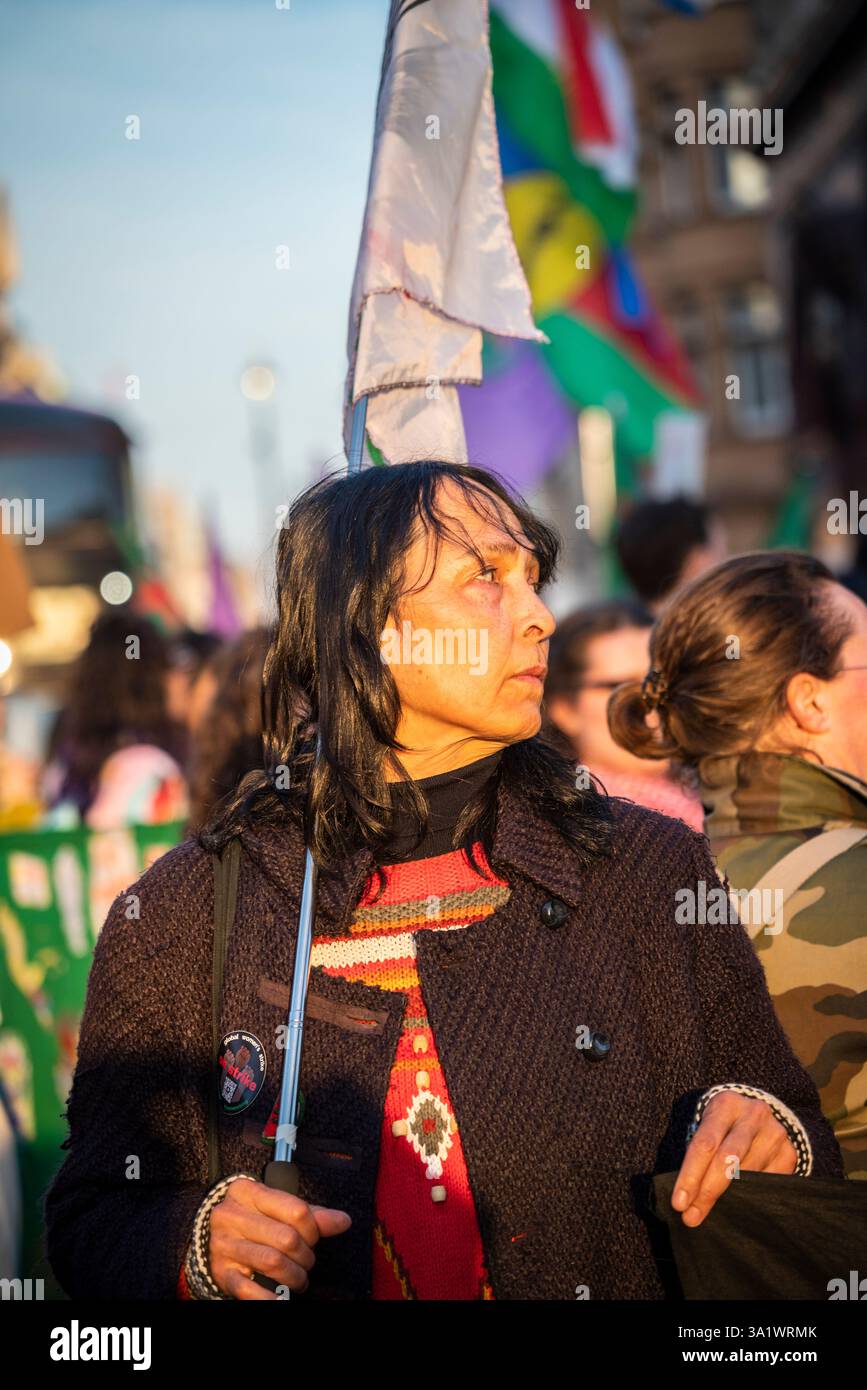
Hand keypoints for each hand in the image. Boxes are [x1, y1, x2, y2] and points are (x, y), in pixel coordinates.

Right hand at [208, 1176, 351, 1298]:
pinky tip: (281, 1299)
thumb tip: (343, 1221)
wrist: (214, 1236)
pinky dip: (269, 1298)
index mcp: (248, 1192)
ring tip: (299, 1280)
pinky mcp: (222, 1272)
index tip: (313, 1239)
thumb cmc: (255, 1219)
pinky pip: (248, 1289)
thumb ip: (311, 1214)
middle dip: (305, 1256)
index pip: (296, 1210)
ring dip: (294, 1277)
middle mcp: (231, 1216)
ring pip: (273, 1262)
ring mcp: (224, 1245)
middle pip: (286, 1238)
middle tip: (307, 1263)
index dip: (313, 1230)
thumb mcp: (278, 1208)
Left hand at [671, 1092, 796, 1227]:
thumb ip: (699, 1154)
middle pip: (727, 1159)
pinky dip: (750, 1198)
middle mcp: (753, 1115)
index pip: (705, 1143)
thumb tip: (686, 1198)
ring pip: (749, 1174)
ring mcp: (774, 1133)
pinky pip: (768, 1184)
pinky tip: (737, 1208)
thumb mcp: (708, 1127)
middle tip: (691, 1217)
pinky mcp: (789, 1153)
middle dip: (707, 1192)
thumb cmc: (723, 1127)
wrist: (757, 1116)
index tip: (679, 1203)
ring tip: (709, 1215)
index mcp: (726, 1104)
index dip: (690, 1175)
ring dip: (727, 1200)